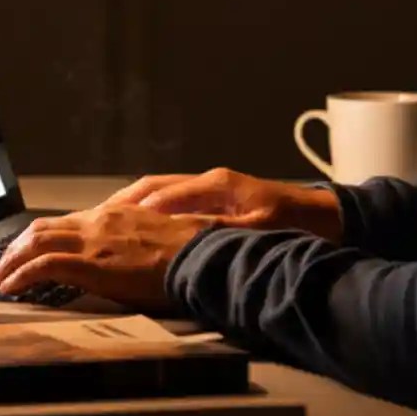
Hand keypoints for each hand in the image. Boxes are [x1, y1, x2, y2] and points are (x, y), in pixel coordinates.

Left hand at [0, 206, 212, 309]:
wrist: (202, 257)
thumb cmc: (191, 252)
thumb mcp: (159, 238)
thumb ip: (137, 241)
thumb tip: (130, 255)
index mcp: (116, 215)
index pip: (67, 221)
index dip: (41, 236)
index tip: (30, 251)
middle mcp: (99, 221)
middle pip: (42, 227)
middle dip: (16, 247)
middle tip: (4, 265)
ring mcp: (93, 241)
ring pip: (35, 241)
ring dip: (11, 261)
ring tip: (0, 279)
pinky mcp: (92, 264)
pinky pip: (43, 266)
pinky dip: (21, 276)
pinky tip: (11, 288)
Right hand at [102, 167, 341, 242]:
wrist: (330, 217)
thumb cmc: (298, 226)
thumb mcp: (259, 231)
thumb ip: (220, 231)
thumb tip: (183, 235)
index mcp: (217, 186)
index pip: (162, 196)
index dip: (131, 211)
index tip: (104, 224)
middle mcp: (209, 181)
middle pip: (152, 188)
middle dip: (118, 204)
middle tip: (86, 221)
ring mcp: (212, 186)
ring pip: (157, 190)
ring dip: (128, 204)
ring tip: (99, 219)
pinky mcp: (217, 196)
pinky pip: (170, 197)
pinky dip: (146, 206)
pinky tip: (133, 219)